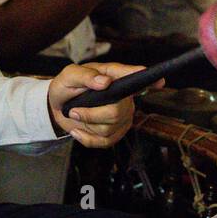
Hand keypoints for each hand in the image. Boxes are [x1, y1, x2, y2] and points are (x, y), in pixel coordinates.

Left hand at [47, 62, 161, 144]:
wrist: (57, 106)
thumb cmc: (67, 86)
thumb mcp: (70, 75)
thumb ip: (86, 76)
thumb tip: (105, 82)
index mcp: (116, 78)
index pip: (137, 79)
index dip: (149, 82)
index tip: (159, 82)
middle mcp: (124, 98)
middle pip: (118, 112)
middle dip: (92, 115)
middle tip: (74, 110)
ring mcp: (121, 117)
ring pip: (109, 129)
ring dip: (87, 125)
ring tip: (76, 115)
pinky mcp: (114, 133)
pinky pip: (105, 142)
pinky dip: (86, 138)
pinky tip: (78, 130)